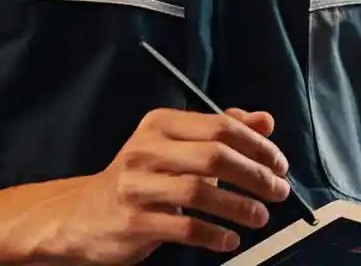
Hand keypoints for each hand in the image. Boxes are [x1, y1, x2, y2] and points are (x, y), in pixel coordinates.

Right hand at [41, 108, 291, 264]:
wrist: (81, 215)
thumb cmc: (140, 178)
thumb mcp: (177, 147)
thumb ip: (222, 132)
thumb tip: (265, 121)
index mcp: (160, 124)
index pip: (219, 126)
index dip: (256, 145)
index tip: (279, 164)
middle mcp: (146, 150)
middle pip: (214, 156)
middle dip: (255, 175)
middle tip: (279, 191)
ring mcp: (137, 186)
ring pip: (200, 192)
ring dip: (239, 207)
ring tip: (260, 217)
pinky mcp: (134, 221)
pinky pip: (184, 227)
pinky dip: (215, 234)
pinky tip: (230, 239)